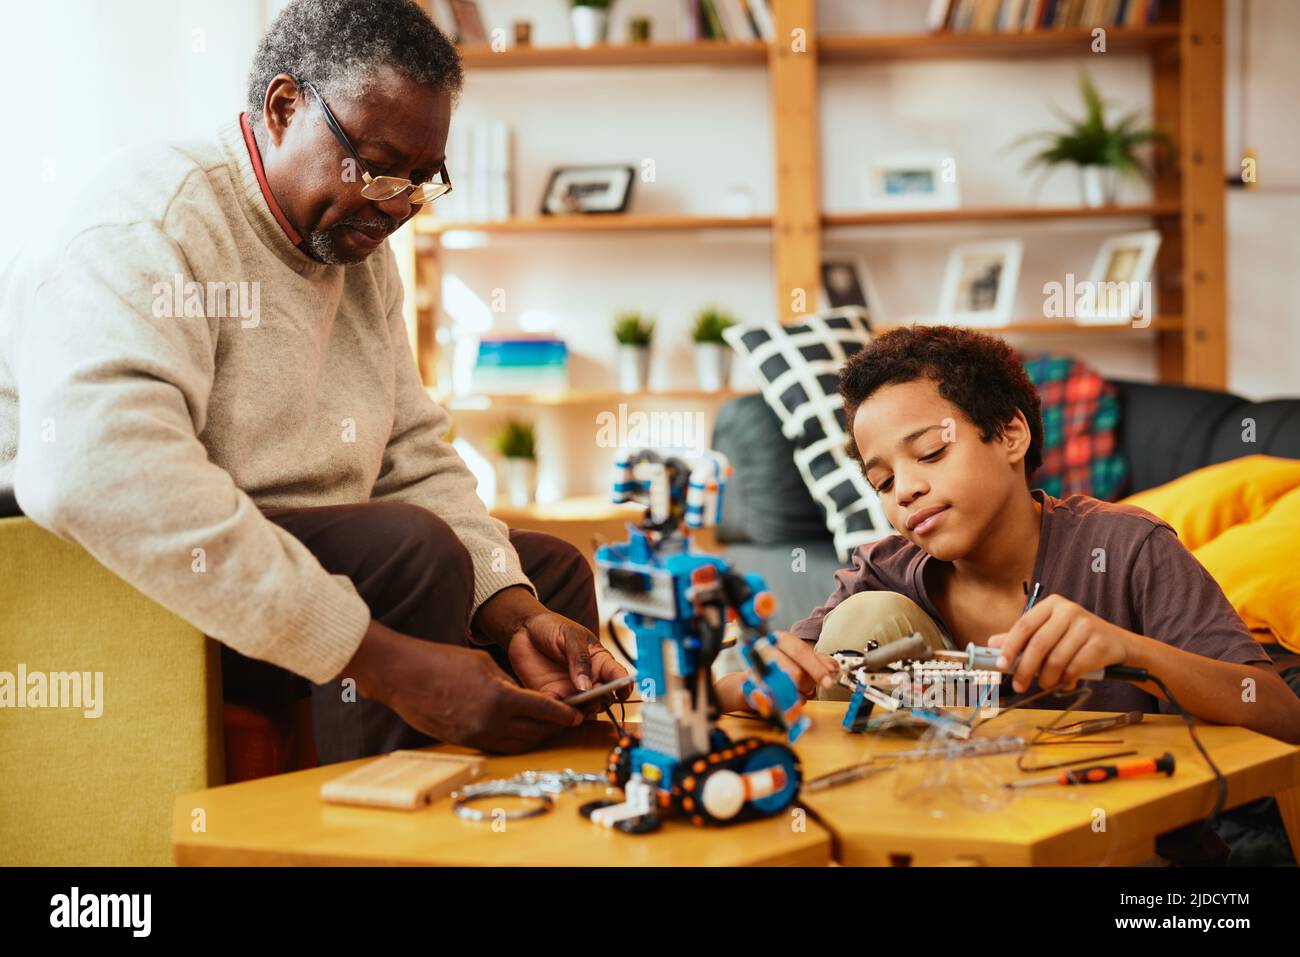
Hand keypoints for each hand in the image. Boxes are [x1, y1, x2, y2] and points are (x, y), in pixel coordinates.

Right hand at [344, 620, 581, 752]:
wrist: (404, 677)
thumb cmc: (443, 662)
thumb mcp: (486, 665)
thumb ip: (511, 684)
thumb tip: (531, 698)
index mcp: (500, 699)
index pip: (544, 711)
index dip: (564, 714)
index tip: (577, 715)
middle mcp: (490, 723)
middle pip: (535, 732)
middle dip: (554, 727)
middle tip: (567, 721)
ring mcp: (476, 736)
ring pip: (519, 744)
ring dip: (536, 737)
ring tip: (547, 727)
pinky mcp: (465, 742)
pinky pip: (499, 746)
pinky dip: (515, 741)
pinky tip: (521, 731)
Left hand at [474, 585, 628, 703]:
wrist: (524, 628)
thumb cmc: (552, 627)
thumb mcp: (570, 637)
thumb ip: (580, 659)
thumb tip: (587, 686)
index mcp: (600, 662)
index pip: (618, 677)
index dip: (624, 687)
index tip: (621, 692)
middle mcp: (589, 680)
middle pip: (603, 698)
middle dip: (600, 701)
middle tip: (592, 697)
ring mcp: (570, 690)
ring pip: (582, 709)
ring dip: (581, 712)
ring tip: (575, 707)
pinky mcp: (551, 695)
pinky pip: (557, 710)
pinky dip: (558, 714)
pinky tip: (556, 709)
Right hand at [715, 632, 837, 711]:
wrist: (751, 679)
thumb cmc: (779, 666)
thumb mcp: (800, 660)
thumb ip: (819, 661)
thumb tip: (833, 667)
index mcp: (781, 639)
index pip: (802, 652)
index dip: (817, 668)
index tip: (829, 681)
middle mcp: (767, 649)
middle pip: (795, 673)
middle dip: (806, 685)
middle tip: (809, 688)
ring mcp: (756, 668)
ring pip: (785, 688)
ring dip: (795, 693)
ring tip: (795, 690)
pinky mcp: (750, 686)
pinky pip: (774, 699)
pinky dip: (785, 701)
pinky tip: (787, 697)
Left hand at [987, 595, 1131, 692]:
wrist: (1118, 644)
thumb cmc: (1076, 638)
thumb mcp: (1049, 632)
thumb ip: (1023, 638)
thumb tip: (992, 643)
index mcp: (1051, 605)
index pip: (1023, 626)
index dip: (1009, 647)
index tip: (999, 666)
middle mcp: (1068, 611)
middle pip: (1038, 644)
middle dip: (1025, 669)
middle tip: (1018, 686)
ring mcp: (1086, 626)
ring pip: (1056, 660)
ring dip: (1047, 679)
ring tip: (1046, 684)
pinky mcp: (1100, 643)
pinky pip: (1075, 668)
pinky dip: (1066, 681)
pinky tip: (1065, 683)